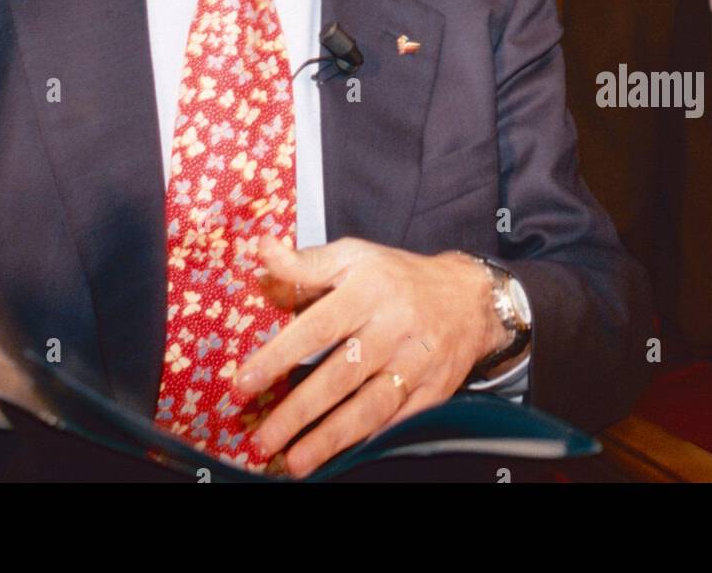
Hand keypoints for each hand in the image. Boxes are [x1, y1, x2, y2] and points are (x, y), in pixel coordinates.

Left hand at [237, 236, 506, 477]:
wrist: (468, 297)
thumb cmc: (397, 277)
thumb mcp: (354, 256)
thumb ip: (306, 262)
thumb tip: (263, 251)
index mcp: (369, 290)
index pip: (318, 326)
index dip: (279, 357)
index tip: (243, 383)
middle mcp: (393, 327)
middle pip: (342, 375)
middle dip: (300, 410)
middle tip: (264, 438)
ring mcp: (416, 363)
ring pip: (371, 406)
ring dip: (331, 438)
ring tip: (296, 462)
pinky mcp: (434, 391)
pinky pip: (397, 421)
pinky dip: (368, 441)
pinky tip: (340, 456)